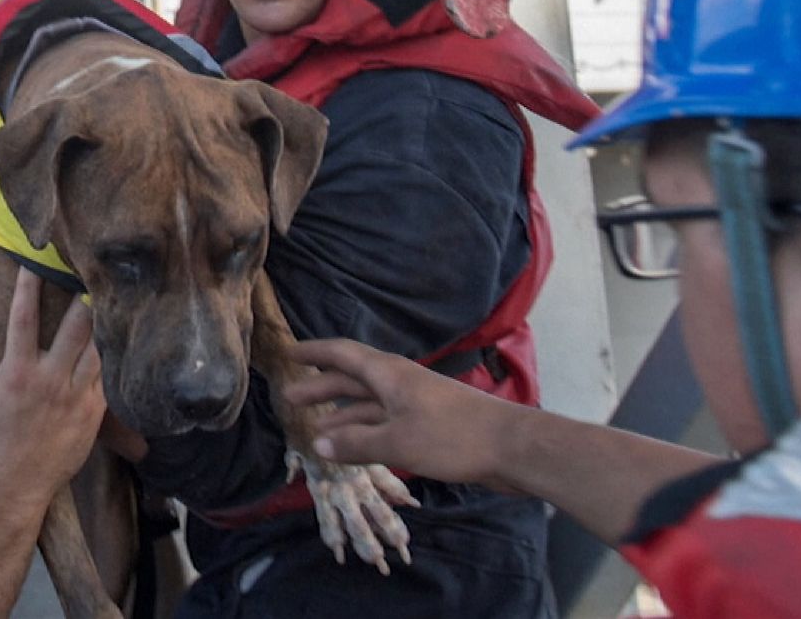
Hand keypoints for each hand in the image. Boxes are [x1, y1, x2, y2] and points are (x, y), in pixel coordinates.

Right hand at [0, 269, 105, 504]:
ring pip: (97, 349)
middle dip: (84, 298)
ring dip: (103, 324)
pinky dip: (109, 357)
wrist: (15, 481)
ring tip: (109, 301)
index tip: (36, 262)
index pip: (23, 318)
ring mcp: (75, 396)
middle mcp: (49, 380)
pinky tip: (116, 339)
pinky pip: (107, 376)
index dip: (29, 287)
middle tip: (91, 274)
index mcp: (17, 372)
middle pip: (75, 328)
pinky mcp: (93, 411)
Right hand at [285, 338, 521, 490]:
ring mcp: (415, 402)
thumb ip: (356, 443)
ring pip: (369, 403)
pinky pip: (385, 421)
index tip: (288, 352)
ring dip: (342, 413)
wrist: (512, 447)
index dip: (314, 352)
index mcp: (389, 374)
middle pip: (352, 379)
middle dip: (321, 387)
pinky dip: (365, 431)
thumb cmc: (454, 437)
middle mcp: (399, 382)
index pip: (342, 354)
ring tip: (315, 429)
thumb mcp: (398, 442)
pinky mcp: (428, 424)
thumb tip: (317, 444)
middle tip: (290, 398)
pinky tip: (354, 446)